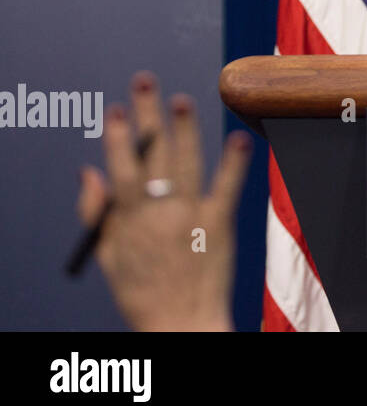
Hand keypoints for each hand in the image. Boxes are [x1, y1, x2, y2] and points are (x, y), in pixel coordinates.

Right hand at [75, 71, 251, 331]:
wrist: (181, 323)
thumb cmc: (142, 290)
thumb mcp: (106, 256)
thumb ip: (96, 213)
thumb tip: (89, 171)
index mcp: (128, 221)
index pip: (120, 169)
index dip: (118, 137)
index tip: (116, 108)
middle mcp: (159, 214)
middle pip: (152, 156)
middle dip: (148, 116)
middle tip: (146, 82)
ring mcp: (191, 217)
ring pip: (187, 164)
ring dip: (184, 130)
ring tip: (183, 99)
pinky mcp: (219, 224)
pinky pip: (227, 188)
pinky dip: (233, 163)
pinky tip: (238, 137)